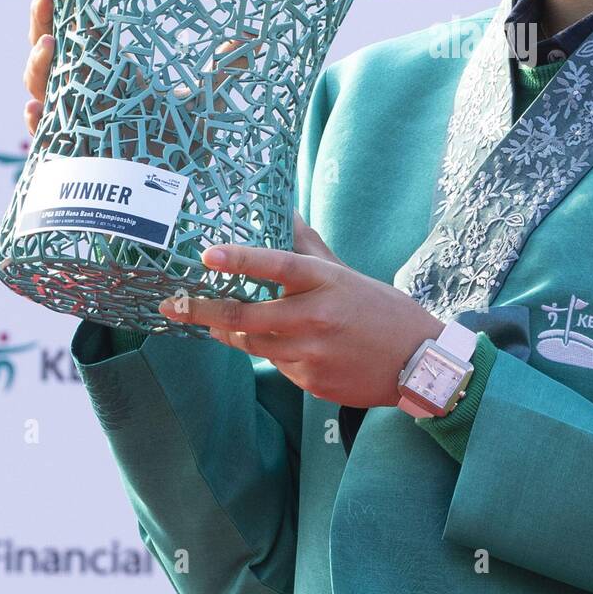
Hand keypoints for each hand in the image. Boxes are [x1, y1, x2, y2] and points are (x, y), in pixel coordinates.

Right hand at [22, 0, 260, 160]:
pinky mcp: (67, 150)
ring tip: (49, 43)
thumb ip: (222, 69)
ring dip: (38, 62)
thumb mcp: (202, 101)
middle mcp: (81, 89)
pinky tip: (36, 109)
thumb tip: (257, 38)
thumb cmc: (176, 145)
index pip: (74, 20)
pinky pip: (43, 133)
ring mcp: (70, 117)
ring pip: (41, 84)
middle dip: (42, 19)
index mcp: (105, 68)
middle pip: (49, 47)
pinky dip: (36, 119)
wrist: (166, 199)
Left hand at [158, 211, 443, 405]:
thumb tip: (283, 210)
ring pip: (251, 344)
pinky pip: (275, 366)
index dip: (240, 260)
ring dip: (226, 332)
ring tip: (209, 322)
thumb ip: (308, 246)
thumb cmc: (380, 310)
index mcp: (326, 282)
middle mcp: (316, 317)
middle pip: (245, 316)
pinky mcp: (311, 383)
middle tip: (174, 304)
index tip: (207, 254)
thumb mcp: (346, 273)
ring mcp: (311, 354)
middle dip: (203, 310)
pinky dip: (267, 353)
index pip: (277, 265)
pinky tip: (276, 345)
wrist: (418, 362)